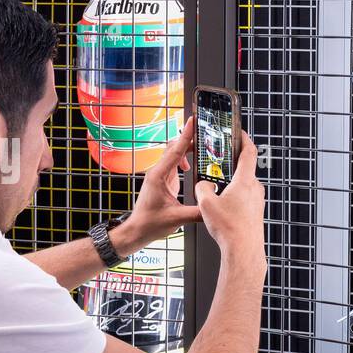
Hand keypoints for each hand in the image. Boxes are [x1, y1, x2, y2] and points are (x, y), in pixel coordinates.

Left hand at [115, 117, 202, 254]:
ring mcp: (159, 176)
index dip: (186, 135)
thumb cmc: (150, 224)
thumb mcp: (177, 218)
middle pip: (174, 148)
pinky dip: (184, 160)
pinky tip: (192, 167)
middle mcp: (158, 172)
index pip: (175, 151)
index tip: (193, 121)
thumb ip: (198, 212)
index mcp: (159, 176)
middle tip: (205, 133)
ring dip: (187, 150)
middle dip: (189, 139)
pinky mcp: (162, 181)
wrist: (137, 231)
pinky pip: (174, 164)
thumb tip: (215, 208)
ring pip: (174, 155)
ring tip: (202, 148)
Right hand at [194, 130, 265, 264]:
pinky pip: (244, 197)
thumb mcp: (206, 203)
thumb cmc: (230, 228)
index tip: (238, 132)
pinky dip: (233, 195)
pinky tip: (221, 205)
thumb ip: (202, 188)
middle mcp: (255, 189)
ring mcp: (257, 201)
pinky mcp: (255, 212)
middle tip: (219, 159)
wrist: (243, 250)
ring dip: (230, 182)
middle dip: (231, 162)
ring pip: (243, 184)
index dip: (244, 138)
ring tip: (215, 187)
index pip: (249, 151)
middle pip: (244, 168)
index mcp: (245, 181)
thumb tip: (203, 185)